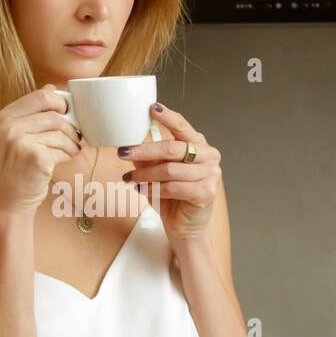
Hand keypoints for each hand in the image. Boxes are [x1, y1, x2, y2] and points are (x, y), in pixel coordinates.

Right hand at [0, 86, 82, 215]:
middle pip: (55, 114)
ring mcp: (21, 142)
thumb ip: (31, 113)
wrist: (7, 200)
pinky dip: (68, 155)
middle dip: (70, 125)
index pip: (41, 96)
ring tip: (70, 150)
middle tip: (75, 135)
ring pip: (61, 132)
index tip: (68, 114)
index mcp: (5, 116)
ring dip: (71, 143)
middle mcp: (10, 127)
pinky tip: (63, 160)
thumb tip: (52, 88)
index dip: (61, 103)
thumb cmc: (16, 168)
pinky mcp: (35, 158)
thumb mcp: (15, 136)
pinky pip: (62, 149)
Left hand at [118, 102, 220, 243]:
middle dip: (144, 150)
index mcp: (199, 145)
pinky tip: (142, 190)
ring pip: (170, 170)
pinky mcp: (207, 192)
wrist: (185, 228)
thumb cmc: (173, 199)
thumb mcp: (157, 173)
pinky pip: (174, 187)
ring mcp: (211, 174)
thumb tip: (130, 144)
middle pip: (172, 148)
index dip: (167, 116)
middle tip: (124, 152)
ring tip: (130, 178)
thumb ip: (149, 158)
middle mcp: (209, 156)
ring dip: (146, 174)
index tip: (151, 108)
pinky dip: (155, 189)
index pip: (182, 126)